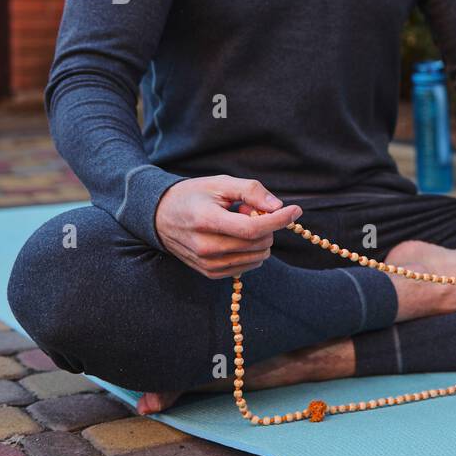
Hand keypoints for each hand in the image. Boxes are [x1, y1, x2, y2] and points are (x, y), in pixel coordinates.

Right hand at [155, 174, 301, 278]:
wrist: (160, 216)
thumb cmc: (194, 195)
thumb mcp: (220, 183)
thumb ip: (251, 190)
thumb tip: (278, 206)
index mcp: (206, 220)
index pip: (252, 229)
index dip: (278, 220)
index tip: (295, 210)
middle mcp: (205, 246)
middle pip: (258, 243)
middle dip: (267, 225)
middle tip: (249, 210)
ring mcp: (207, 263)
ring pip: (257, 257)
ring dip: (259, 239)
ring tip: (238, 223)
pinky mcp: (210, 273)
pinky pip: (248, 266)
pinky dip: (251, 251)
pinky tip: (234, 237)